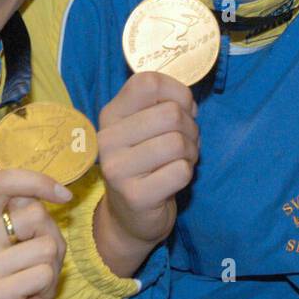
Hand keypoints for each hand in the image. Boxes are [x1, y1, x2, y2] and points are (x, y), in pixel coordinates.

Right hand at [0, 168, 72, 298]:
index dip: (37, 181)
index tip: (64, 196)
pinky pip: (45, 273)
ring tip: (30, 283)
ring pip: (46, 245)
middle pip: (35, 214)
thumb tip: (56, 193)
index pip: (1, 180)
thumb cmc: (20, 282)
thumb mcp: (25, 241)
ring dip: (51, 267)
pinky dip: (47, 288)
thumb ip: (31, 214)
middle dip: (52, 238)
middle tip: (36, 263)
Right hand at [93, 71, 199, 276]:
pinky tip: (173, 179)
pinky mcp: (135, 196)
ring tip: (180, 160)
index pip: (148, 82)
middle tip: (185, 142)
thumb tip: (189, 102)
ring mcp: (117, 169)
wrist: (130, 216)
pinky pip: (181, 171)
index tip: (181, 109)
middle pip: (171, 113)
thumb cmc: (147, 162)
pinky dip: (187, 173)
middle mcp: (107, 139)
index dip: (177, 92)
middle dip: (191, 127)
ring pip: (178, 142)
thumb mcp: (147, 127)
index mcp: (110, 114)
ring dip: (191, 152)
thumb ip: (164, 104)